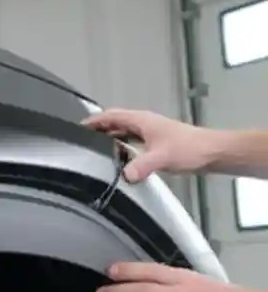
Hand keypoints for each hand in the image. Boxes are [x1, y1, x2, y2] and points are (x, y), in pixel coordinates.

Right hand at [82, 108, 216, 181]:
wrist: (212, 153)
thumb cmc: (191, 148)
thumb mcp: (162, 157)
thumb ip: (141, 166)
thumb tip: (125, 175)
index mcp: (142, 120)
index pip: (111, 116)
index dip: (94, 120)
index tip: (79, 126)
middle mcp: (144, 124)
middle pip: (115, 122)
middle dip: (99, 129)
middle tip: (83, 139)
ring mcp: (150, 133)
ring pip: (123, 132)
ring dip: (110, 138)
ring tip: (96, 148)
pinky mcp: (155, 144)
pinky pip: (132, 141)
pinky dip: (122, 146)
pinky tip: (119, 157)